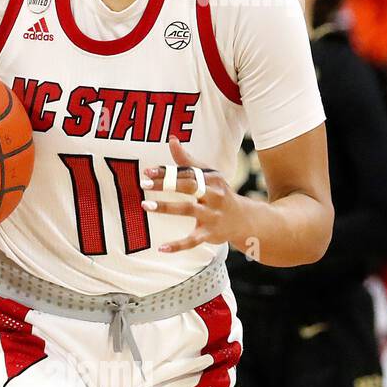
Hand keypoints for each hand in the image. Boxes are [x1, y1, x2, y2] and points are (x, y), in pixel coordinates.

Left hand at [139, 136, 249, 252]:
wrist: (244, 220)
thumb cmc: (219, 193)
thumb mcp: (208, 175)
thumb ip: (187, 161)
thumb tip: (172, 139)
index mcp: (211, 179)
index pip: (186, 172)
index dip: (166, 171)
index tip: (146, 171)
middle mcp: (213, 195)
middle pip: (188, 186)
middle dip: (166, 184)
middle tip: (142, 184)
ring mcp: (212, 215)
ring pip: (188, 210)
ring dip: (166, 207)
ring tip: (145, 206)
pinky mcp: (210, 234)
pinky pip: (193, 240)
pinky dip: (178, 245)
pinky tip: (161, 247)